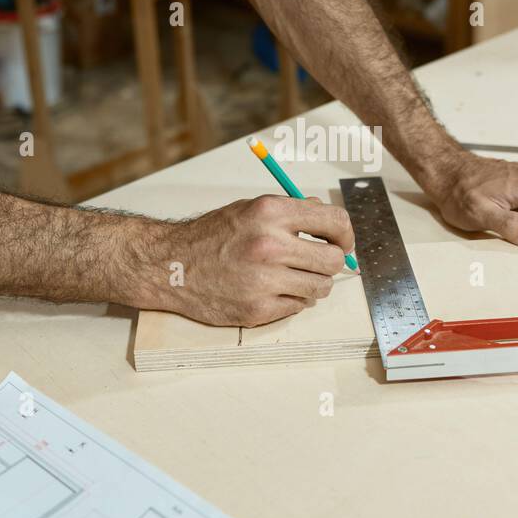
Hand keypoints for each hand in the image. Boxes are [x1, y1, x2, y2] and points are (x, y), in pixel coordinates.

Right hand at [144, 195, 354, 326]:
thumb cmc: (212, 236)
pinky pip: (298, 307)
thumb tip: (328, 219)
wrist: (171, 266)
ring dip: (313, 283)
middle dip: (331, 262)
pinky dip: (292, 300)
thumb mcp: (250, 208)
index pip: (335, 222)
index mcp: (271, 213)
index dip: (346, 234)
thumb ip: (291, 211)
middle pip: (333, 260)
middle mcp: (270, 245)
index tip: (343, 242)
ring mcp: (265, 281)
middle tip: (317, 263)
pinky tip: (271, 290)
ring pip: (321, 287)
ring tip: (292, 276)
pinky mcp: (258, 309)